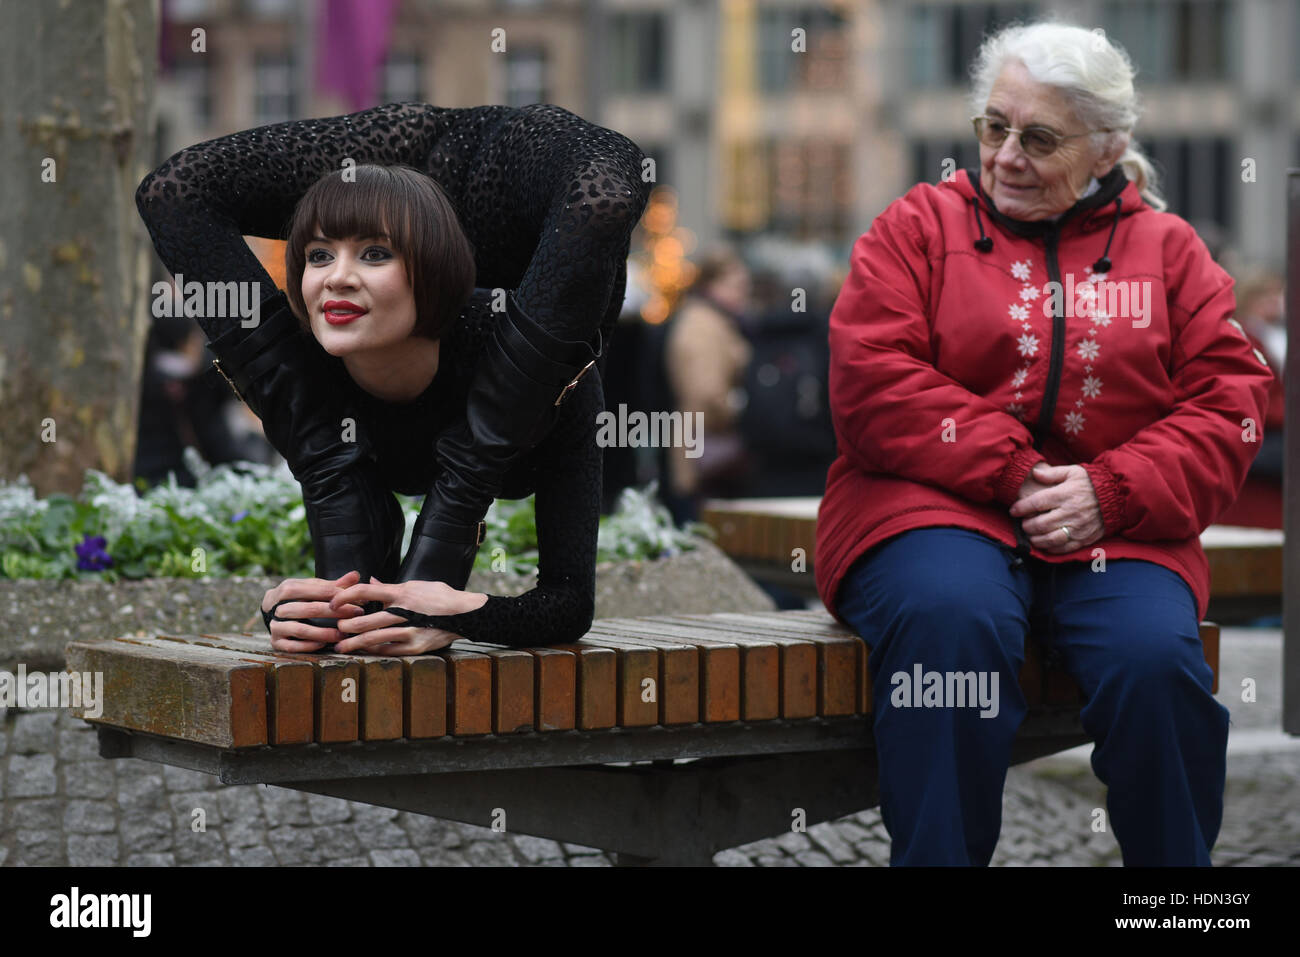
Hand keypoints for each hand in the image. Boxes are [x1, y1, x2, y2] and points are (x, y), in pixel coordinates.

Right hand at [262, 570, 365, 651]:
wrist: (272, 612)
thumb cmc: (301, 598)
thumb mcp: (314, 589)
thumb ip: (334, 584)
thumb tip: (356, 575)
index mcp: (288, 588)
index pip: (315, 589)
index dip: (338, 594)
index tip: (359, 600)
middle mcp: (278, 606)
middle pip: (308, 609)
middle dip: (334, 613)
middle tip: (355, 615)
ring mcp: (275, 625)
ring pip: (300, 629)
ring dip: (323, 633)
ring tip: (342, 634)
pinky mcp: (275, 642)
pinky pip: (292, 646)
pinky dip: (309, 646)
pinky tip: (325, 644)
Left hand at [327, 576, 489, 655]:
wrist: (467, 614)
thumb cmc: (440, 597)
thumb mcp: (417, 585)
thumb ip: (391, 587)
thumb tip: (371, 581)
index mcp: (403, 593)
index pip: (366, 591)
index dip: (345, 596)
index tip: (333, 602)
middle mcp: (404, 611)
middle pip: (366, 620)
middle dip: (347, 625)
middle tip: (336, 628)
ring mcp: (410, 631)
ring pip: (374, 639)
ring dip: (354, 643)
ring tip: (341, 646)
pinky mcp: (415, 647)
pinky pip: (388, 650)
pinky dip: (372, 651)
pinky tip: (363, 653)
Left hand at [1008, 463, 1104, 553]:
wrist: (1117, 496)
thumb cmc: (1092, 483)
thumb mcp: (1073, 472)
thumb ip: (1052, 473)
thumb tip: (1035, 473)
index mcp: (1065, 494)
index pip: (1036, 503)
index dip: (1021, 508)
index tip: (1014, 510)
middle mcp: (1070, 512)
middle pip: (1040, 523)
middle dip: (1027, 525)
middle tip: (1023, 523)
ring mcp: (1078, 527)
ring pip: (1050, 539)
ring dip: (1036, 539)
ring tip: (1031, 535)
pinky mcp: (1085, 538)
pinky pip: (1064, 548)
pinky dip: (1051, 549)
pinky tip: (1044, 544)